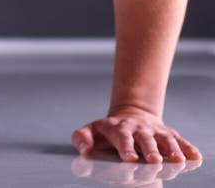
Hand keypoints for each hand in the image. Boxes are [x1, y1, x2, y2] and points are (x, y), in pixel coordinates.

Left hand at [71, 104, 202, 163]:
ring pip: (165, 140)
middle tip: (154, 162)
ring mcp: (155, 132)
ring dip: (172, 150)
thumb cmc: (108, 130)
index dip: (126, 148)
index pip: (122, 138)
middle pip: (145, 140)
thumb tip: (84, 152)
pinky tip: (195, 157)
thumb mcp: (91, 130)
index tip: (129, 159)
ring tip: (177, 161)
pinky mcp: (169, 135)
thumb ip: (82, 139)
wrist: (131, 115)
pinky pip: (180, 141)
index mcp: (119, 129)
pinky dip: (188, 148)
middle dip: (150, 151)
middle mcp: (139, 130)